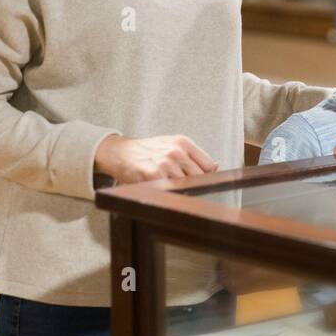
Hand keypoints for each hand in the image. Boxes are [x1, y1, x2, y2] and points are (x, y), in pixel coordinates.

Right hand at [94, 134, 217, 183]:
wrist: (120, 152)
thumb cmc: (147, 150)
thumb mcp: (172, 144)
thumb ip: (193, 155)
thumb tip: (215, 167)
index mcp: (183, 142)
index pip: (209, 165)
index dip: (207, 176)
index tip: (202, 181)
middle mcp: (176, 151)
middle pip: (199, 177)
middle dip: (194, 185)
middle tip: (182, 186)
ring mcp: (165, 163)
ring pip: (186, 186)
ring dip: (180, 190)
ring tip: (168, 186)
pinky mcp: (153, 175)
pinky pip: (170, 190)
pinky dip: (168, 193)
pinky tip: (161, 189)